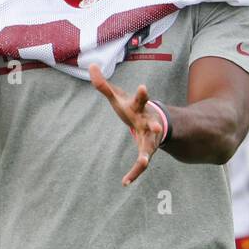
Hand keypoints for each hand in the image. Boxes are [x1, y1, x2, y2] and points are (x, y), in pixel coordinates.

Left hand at [89, 64, 163, 185]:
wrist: (153, 122)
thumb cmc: (132, 108)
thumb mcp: (117, 96)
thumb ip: (103, 84)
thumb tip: (91, 65)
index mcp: (140, 109)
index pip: (141, 100)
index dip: (142, 94)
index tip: (144, 88)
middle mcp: (148, 124)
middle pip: (153, 125)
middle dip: (155, 127)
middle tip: (157, 128)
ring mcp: (150, 139)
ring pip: (149, 148)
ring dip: (146, 155)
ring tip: (144, 162)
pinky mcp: (147, 151)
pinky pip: (141, 165)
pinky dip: (134, 174)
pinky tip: (125, 183)